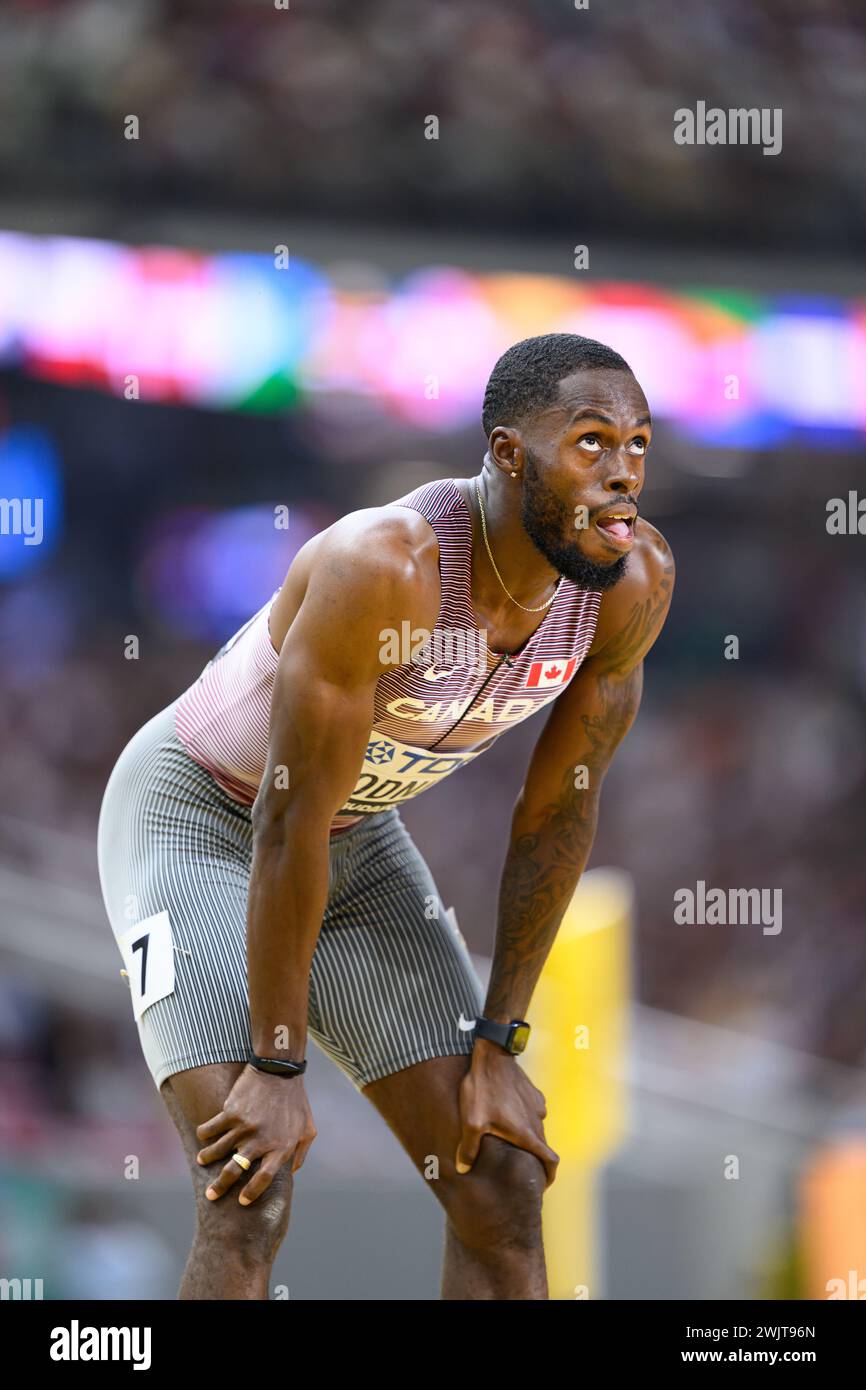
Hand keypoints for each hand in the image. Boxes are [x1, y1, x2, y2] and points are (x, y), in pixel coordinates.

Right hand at [195, 1063, 316, 1204]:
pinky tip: (203, 1136)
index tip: (241, 1200)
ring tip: (202, 1160)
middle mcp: (261, 1140)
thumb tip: (292, 1172)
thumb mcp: (307, 1128)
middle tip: (211, 1194)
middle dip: (220, 1186)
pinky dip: (204, 1133)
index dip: (251, 1192)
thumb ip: (301, 1152)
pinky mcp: (231, 1112)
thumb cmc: (295, 1100)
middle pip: (236, 1170)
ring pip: (218, 1150)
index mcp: (281, 1148)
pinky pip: (211, 1128)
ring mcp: (244, 1126)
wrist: (280, 1070)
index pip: (264, 1179)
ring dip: (207, 1157)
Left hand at [455, 1039, 558, 1186]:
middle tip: (515, 1164)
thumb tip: (463, 1170)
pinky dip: (522, 1118)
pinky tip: (505, 1114)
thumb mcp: (471, 1122)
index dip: (549, 1175)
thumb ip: (468, 1149)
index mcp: (526, 1133)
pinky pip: (530, 1111)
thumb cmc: (483, 1089)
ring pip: (534, 1127)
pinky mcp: (532, 1092)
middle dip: (531, 1158)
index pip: (550, 1160)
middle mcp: (536, 1120)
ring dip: (525, 1135)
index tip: (543, 1184)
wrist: (493, 1052)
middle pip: (540, 1145)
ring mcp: (536, 1104)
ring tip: (506, 1137)